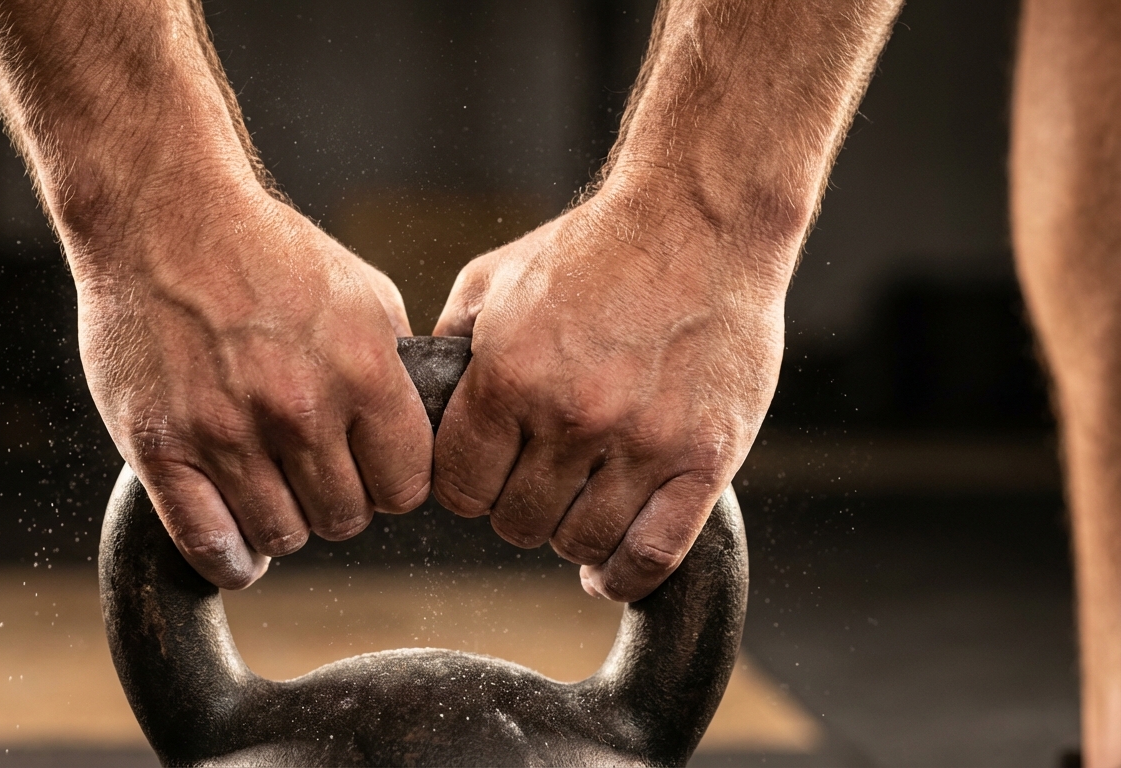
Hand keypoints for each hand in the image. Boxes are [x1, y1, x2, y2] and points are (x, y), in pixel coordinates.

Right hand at [75, 182, 432, 588]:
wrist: (166, 217)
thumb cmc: (266, 252)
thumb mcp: (364, 293)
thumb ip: (394, 370)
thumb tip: (419, 433)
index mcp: (362, 372)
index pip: (405, 487)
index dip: (390, 483)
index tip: (368, 468)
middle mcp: (299, 409)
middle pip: (345, 518)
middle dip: (336, 501)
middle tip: (312, 470)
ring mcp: (227, 433)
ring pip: (282, 536)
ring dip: (283, 522)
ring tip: (270, 487)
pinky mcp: (162, 449)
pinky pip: (209, 546)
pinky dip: (231, 556)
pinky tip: (236, 537)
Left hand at [432, 183, 788, 600]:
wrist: (699, 220)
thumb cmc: (596, 247)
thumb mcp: (495, 278)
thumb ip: (453, 346)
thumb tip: (421, 401)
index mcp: (509, 375)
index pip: (459, 487)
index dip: (466, 489)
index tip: (484, 478)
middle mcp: (571, 415)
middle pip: (516, 523)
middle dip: (517, 509)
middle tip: (537, 483)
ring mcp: (642, 441)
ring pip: (580, 542)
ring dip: (570, 535)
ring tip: (578, 507)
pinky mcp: (703, 458)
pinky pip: (654, 554)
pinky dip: (624, 574)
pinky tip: (609, 568)